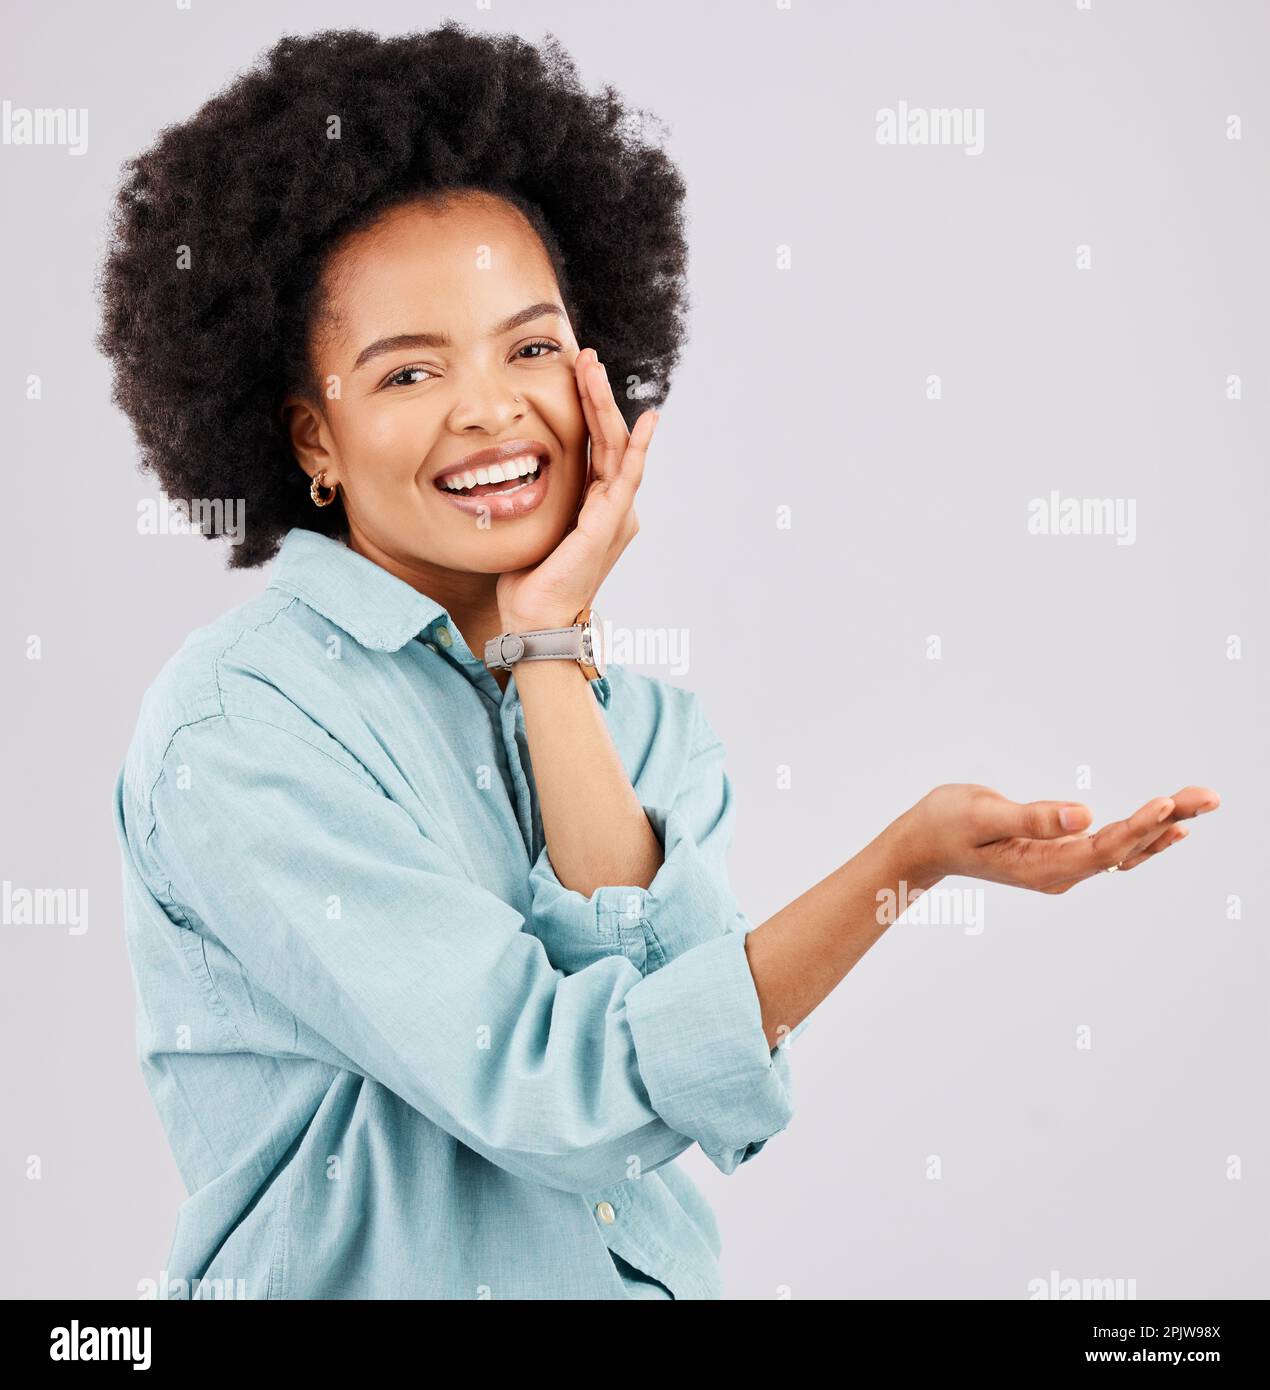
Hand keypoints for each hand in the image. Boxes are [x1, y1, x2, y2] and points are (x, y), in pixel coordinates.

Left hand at [496, 348, 657, 630]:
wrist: (534, 619)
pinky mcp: (608, 525)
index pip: (595, 445)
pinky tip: (643, 422)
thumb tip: (509, 476)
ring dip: (607, 406)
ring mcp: (614, 516)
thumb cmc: (528, 581)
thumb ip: (538, 499)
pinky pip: (626, 477)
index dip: (587, 407)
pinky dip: (637, 448)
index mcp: (594, 506)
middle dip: (597, 395)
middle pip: (609, 438)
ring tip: (596, 369)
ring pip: (617, 448)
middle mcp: (612, 507)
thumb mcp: (532, 527)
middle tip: (587, 356)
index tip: (575, 372)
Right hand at [892, 783, 1220, 893]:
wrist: (921, 844)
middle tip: (1210, 796)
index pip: (1102, 848)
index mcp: (1042, 866)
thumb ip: (1031, 818)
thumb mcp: (981, 816)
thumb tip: (1081, 815)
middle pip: (1125, 848)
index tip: (1166, 803)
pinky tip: (1171, 827)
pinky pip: (1111, 847)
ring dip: (1164, 825)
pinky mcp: (1059, 854)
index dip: (1137, 827)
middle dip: (1167, 820)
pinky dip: (1142, 834)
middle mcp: (1060, 872)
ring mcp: (1061, 866)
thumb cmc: (944, 825)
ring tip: (1203, 801)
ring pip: (1124, 847)